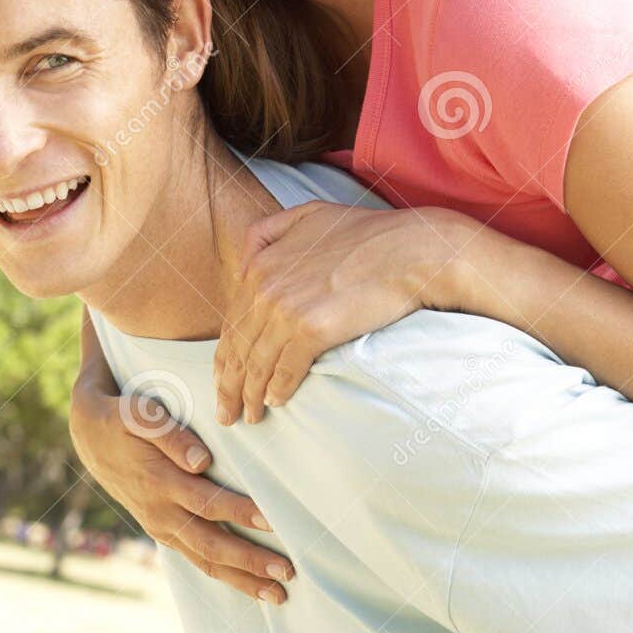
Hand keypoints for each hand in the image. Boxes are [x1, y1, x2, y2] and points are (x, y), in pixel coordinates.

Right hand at [68, 373, 293, 603]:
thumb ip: (170, 436)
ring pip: (204, 560)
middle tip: (286, 572)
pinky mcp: (162, 532)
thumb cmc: (123, 419)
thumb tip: (202, 460)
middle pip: (210, 544)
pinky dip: (223, 574)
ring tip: (277, 594)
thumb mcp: (140, 415)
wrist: (90, 437)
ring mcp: (160, 526)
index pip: (207, 503)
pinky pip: (195, 559)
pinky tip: (249, 584)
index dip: (240, 512)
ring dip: (242, 579)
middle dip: (249, 562)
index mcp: (159, 483)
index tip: (272, 520)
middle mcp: (160, 513)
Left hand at [213, 201, 447, 424]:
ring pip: (258, 362)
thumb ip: (271, 233)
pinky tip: (276, 402)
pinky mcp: (312, 330)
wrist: (410, 251)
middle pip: (238, 346)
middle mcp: (266, 288)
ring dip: (251, 395)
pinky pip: (286, 369)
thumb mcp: (309, 216)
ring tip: (250, 417)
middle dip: (229, 384)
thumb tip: (248, 257)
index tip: (223, 377)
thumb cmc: (368, 234)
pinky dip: (278, 389)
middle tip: (226, 411)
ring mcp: (287, 310)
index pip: (232, 320)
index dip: (225, 354)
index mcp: (260, 264)